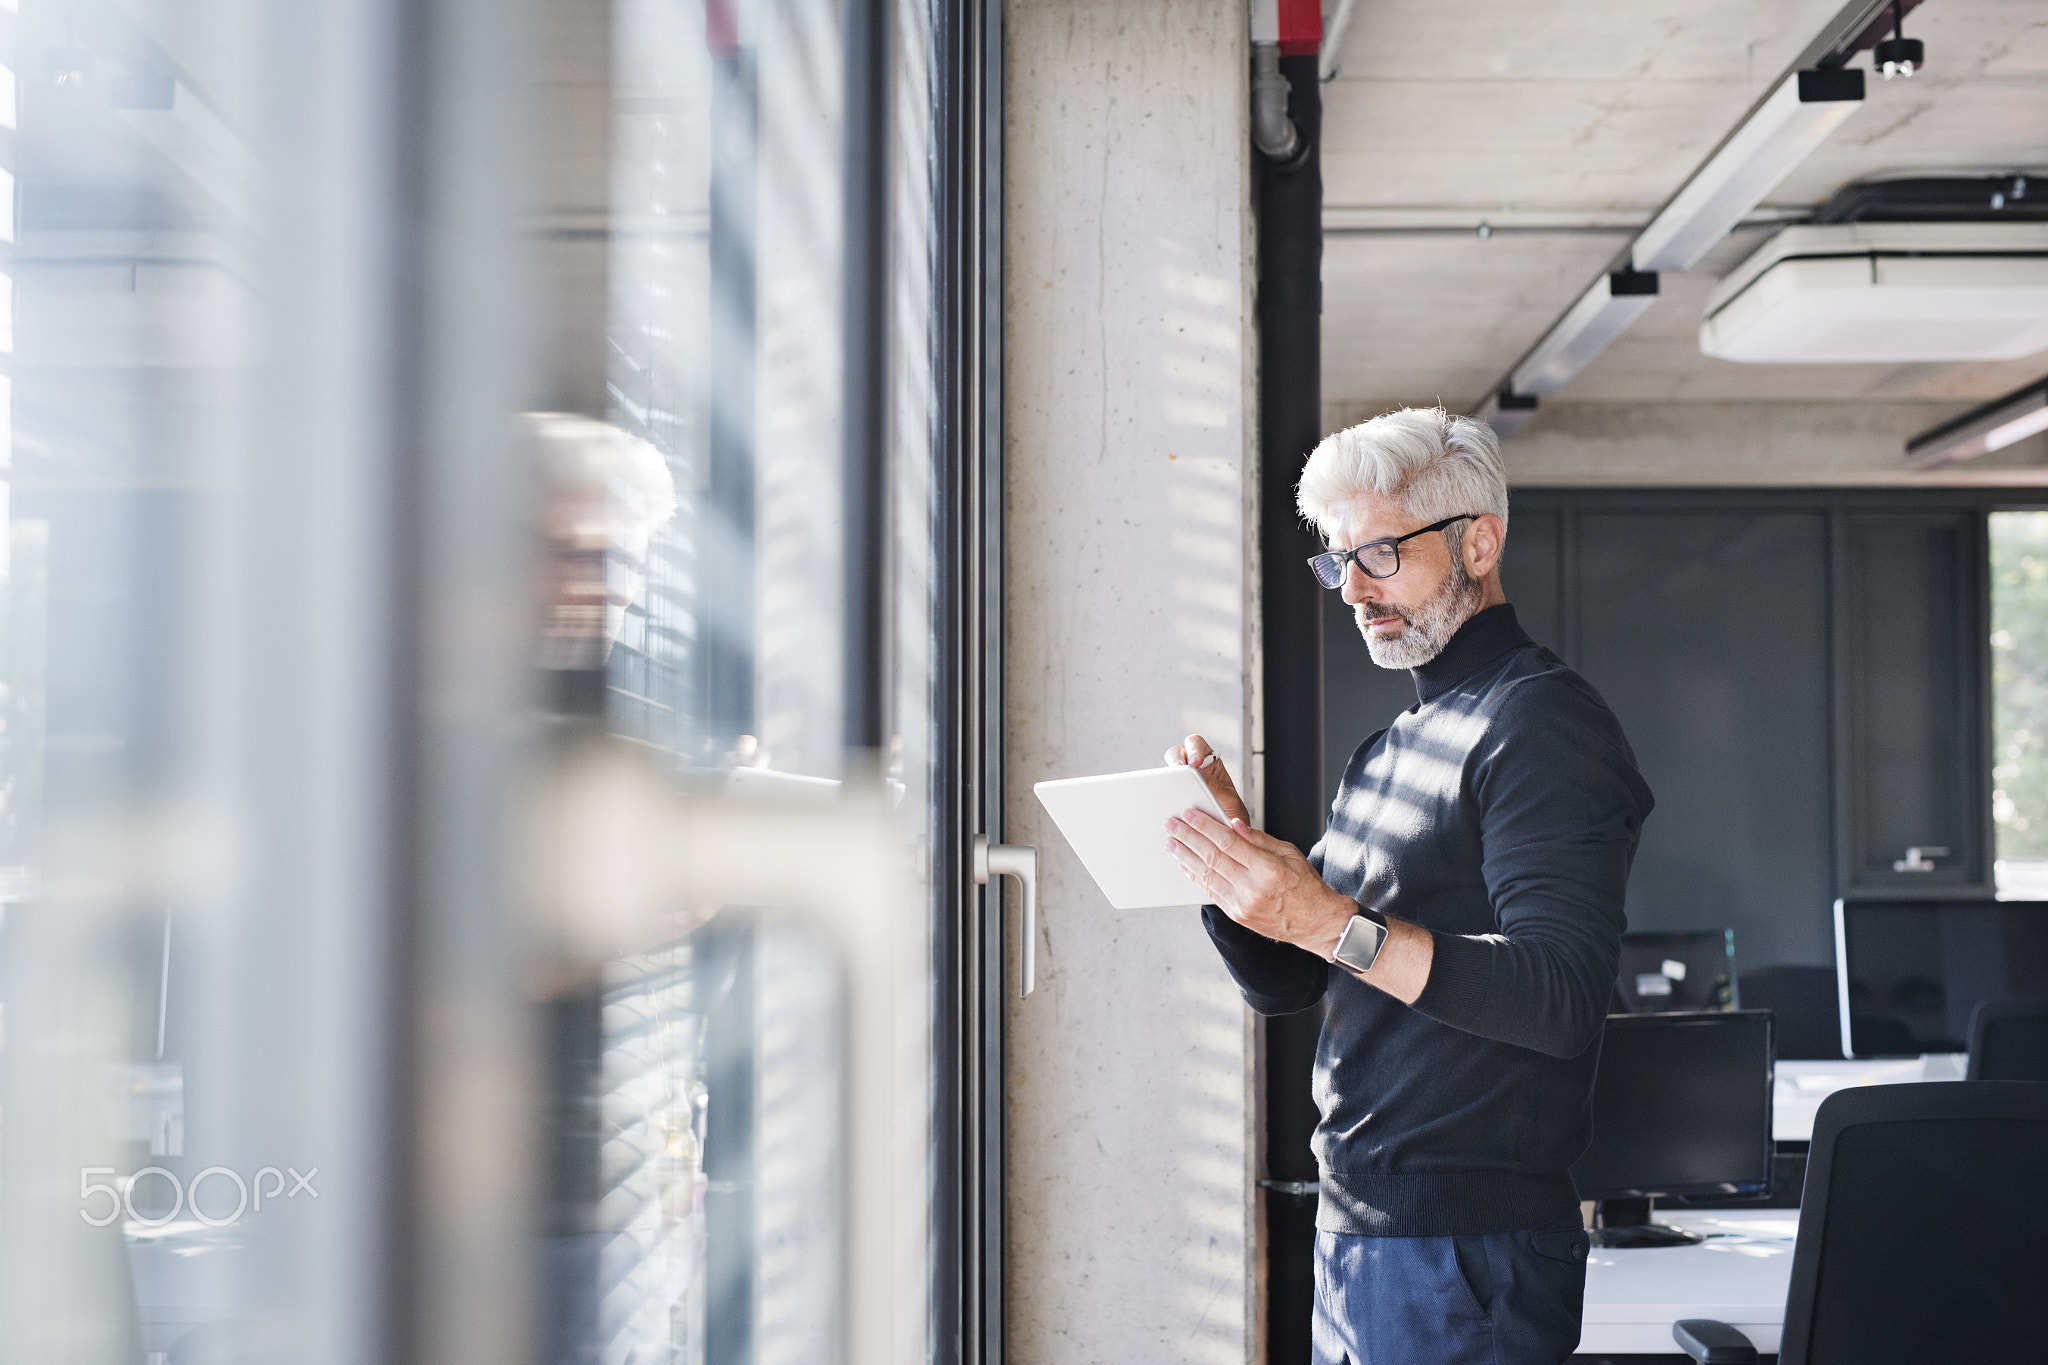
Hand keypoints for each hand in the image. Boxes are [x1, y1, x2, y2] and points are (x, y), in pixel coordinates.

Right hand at [1164, 733, 1250, 825]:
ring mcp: (1179, 782)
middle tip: (1179, 770)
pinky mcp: (1170, 796)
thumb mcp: (1228, 798)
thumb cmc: (1230, 810)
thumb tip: (1197, 774)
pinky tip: (1166, 804)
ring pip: (1166, 772)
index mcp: (1209, 762)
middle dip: (1176, 759)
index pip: (1197, 745)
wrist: (1225, 832)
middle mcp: (1192, 768)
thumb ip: (1215, 786)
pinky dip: (1161, 795)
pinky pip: (1162, 791)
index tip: (1195, 762)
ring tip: (1169, 788)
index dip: (1194, 749)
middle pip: (1177, 753)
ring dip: (1166, 777)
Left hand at [1164, 807, 1351, 957]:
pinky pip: (1210, 892)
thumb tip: (1232, 825)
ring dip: (1185, 857)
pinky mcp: (1237, 915)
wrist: (1316, 923)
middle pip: (1211, 857)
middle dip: (1188, 838)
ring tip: (1171, 843)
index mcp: (1268, 868)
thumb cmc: (1306, 885)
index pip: (1228, 842)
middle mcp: (1252, 888)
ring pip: (1206, 875)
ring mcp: (1242, 904)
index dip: (1205, 826)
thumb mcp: (1290, 853)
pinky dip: (1196, 876)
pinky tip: (1186, 865)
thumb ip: (1259, 839)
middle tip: (1171, 824)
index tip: (1189, 814)